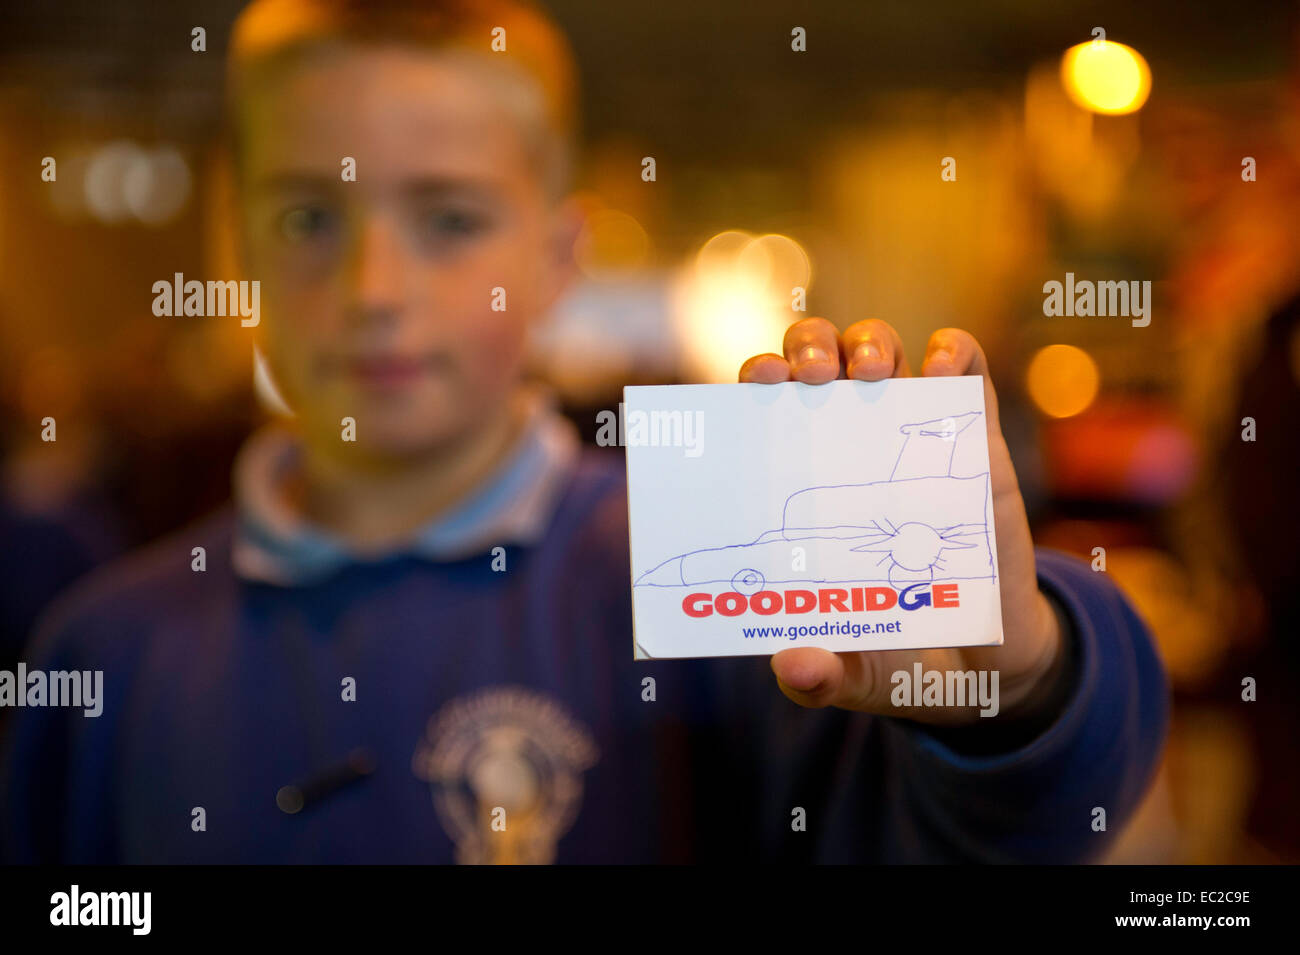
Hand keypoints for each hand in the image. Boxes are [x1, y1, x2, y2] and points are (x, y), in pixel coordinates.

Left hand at [738, 318, 1062, 725]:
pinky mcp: (974, 440)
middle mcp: (848, 447)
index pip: (765, 410)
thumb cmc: (899, 649)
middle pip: (817, 360)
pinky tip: (943, 367)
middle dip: (809, 347)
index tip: (757, 386)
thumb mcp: (856, 673)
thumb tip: (794, 668)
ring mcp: (911, 438)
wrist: (985, 658)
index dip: (757, 382)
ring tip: (871, 374)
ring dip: (871, 343)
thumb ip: (822, 679)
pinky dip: (954, 352)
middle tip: (813, 376)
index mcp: (801, 485)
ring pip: (881, 352)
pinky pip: (965, 373)